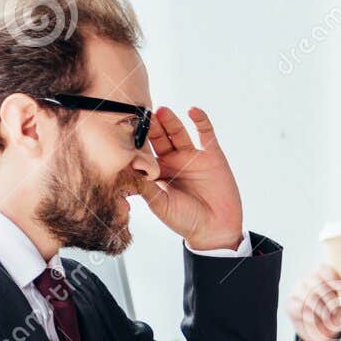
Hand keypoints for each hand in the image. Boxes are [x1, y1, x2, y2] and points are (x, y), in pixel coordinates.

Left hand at [137, 107, 243, 250]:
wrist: (216, 230)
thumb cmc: (185, 221)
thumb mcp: (160, 205)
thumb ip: (145, 187)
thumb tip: (126, 169)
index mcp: (157, 172)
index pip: (143, 149)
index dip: (135, 138)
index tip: (124, 126)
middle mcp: (173, 161)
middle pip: (158, 137)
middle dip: (150, 125)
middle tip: (141, 113)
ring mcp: (192, 156)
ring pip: (178, 132)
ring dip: (170, 120)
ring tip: (162, 111)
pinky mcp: (212, 155)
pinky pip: (206, 134)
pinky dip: (201, 121)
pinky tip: (192, 110)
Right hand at [284, 262, 340, 340]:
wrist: (325, 330)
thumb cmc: (340, 309)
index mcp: (321, 273)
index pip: (324, 269)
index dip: (332, 277)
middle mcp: (307, 279)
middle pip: (315, 283)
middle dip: (328, 296)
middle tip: (337, 308)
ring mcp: (297, 291)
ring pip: (309, 297)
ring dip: (322, 309)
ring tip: (331, 316)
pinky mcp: (291, 304)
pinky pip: (300, 308)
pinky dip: (312, 316)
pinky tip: (319, 320)